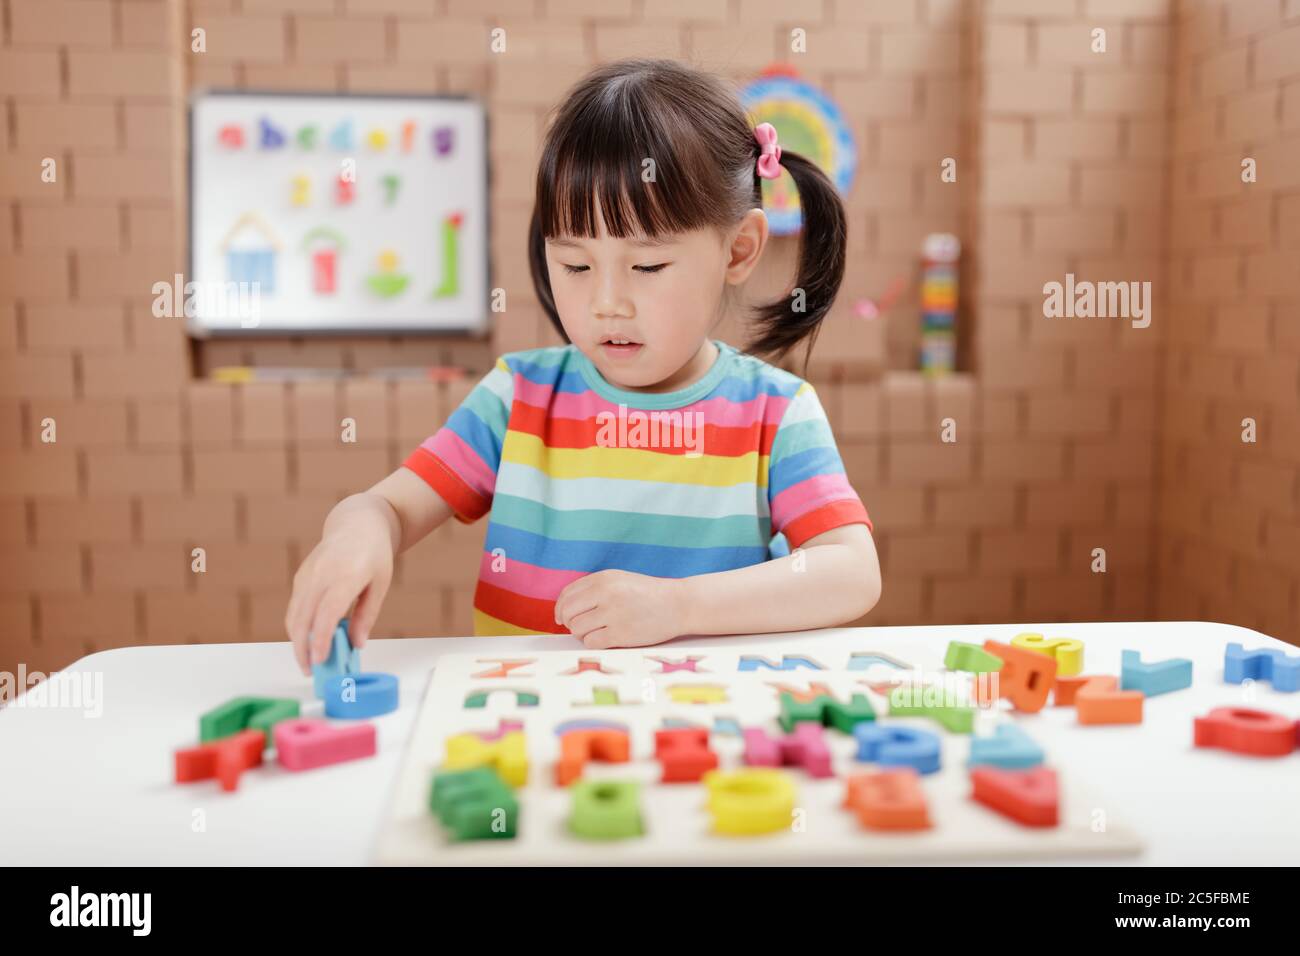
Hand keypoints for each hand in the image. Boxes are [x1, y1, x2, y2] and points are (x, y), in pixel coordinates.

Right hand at [284, 524, 392, 675]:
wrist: (357, 525)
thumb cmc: (374, 555)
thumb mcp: (380, 585)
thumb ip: (366, 616)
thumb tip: (356, 644)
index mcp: (346, 574)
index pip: (328, 612)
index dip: (321, 638)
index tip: (320, 660)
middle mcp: (321, 574)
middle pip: (304, 617)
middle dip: (303, 648)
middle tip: (310, 671)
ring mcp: (307, 574)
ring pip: (294, 615)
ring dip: (297, 641)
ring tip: (309, 661)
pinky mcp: (300, 577)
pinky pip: (295, 607)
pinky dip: (298, 626)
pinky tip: (309, 640)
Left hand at [553, 570, 689, 648]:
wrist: (679, 604)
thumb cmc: (648, 594)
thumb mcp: (619, 581)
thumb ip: (594, 589)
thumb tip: (564, 609)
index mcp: (603, 579)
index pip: (567, 594)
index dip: (560, 608)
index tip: (562, 617)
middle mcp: (605, 594)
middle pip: (568, 612)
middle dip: (569, 622)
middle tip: (579, 627)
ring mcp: (613, 614)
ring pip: (577, 629)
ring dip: (582, 634)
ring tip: (597, 632)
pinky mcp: (621, 634)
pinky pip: (591, 642)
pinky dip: (594, 643)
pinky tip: (606, 639)